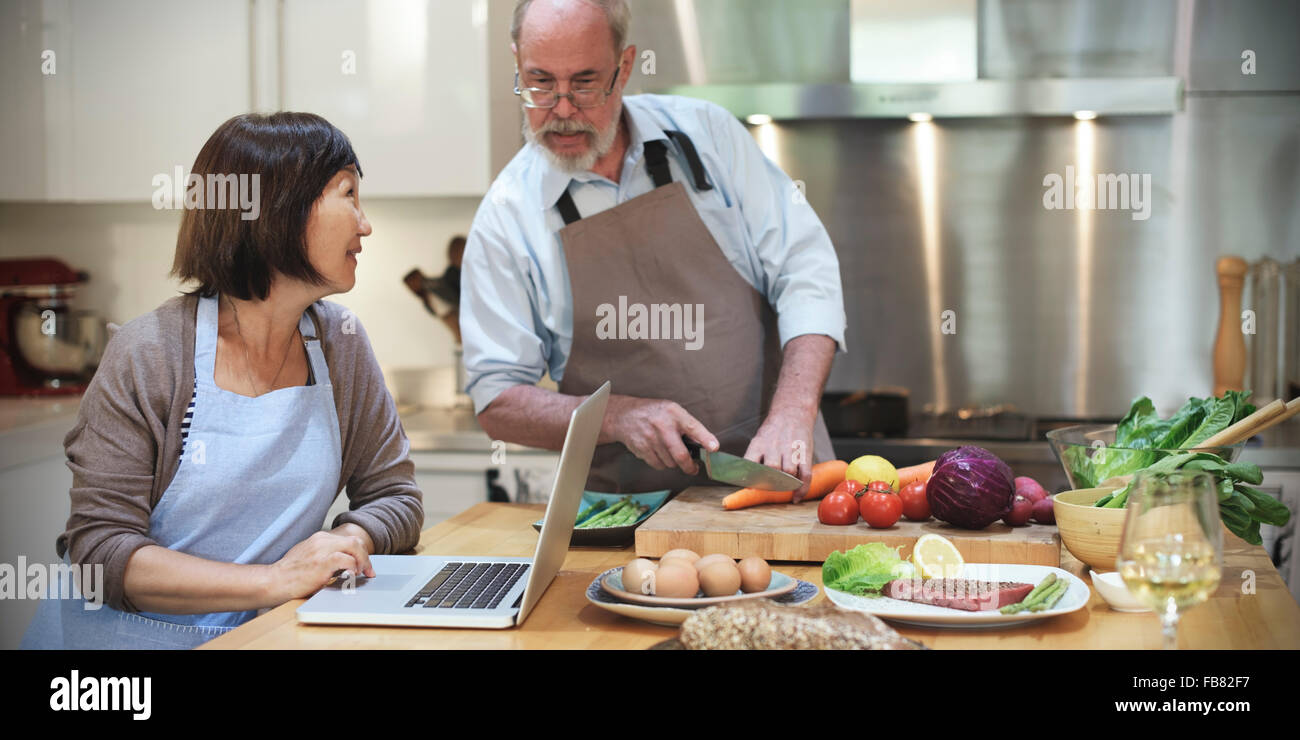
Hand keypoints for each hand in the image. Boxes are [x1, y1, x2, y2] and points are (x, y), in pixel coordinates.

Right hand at [269, 531, 374, 601]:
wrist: (274, 580)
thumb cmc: (290, 573)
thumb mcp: (307, 555)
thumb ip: (323, 553)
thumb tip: (341, 561)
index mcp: (319, 538)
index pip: (348, 539)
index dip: (360, 552)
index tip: (364, 565)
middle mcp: (322, 540)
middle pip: (355, 540)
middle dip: (365, 556)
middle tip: (368, 570)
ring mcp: (322, 550)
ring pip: (354, 546)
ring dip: (363, 561)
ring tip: (362, 572)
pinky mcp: (322, 562)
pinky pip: (346, 560)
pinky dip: (353, 567)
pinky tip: (352, 575)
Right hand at [604, 395, 718, 474]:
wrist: (624, 415)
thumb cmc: (654, 413)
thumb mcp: (672, 411)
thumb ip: (688, 425)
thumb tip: (706, 442)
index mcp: (674, 413)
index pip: (693, 427)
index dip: (705, 439)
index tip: (714, 448)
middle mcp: (662, 425)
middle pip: (680, 454)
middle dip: (689, 466)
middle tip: (693, 468)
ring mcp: (651, 438)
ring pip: (670, 462)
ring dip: (673, 462)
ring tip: (669, 452)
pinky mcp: (642, 448)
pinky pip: (658, 464)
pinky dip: (661, 463)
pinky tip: (659, 453)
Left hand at [745, 407, 813, 501]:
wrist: (792, 412)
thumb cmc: (772, 431)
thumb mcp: (758, 439)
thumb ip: (753, 458)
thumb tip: (743, 479)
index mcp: (759, 443)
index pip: (751, 462)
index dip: (750, 477)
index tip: (750, 488)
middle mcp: (775, 445)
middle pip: (772, 469)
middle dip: (770, 482)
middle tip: (769, 489)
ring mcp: (791, 449)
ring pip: (788, 471)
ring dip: (786, 483)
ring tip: (784, 487)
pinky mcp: (805, 452)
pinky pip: (806, 474)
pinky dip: (802, 488)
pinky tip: (797, 496)